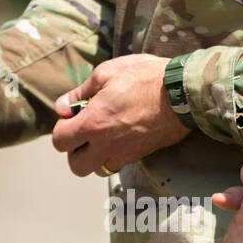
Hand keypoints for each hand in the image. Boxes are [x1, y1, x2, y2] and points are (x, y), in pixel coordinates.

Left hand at [50, 54, 189, 177]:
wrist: (182, 92)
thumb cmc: (145, 77)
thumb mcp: (106, 73)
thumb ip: (79, 92)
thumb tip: (62, 106)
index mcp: (93, 123)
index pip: (59, 141)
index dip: (62, 128)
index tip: (72, 115)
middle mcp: (106, 144)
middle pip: (76, 166)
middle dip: (74, 151)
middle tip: (84, 131)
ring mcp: (125, 153)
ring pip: (97, 169)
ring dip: (94, 156)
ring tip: (102, 134)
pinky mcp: (141, 155)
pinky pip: (118, 165)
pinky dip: (113, 155)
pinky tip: (120, 136)